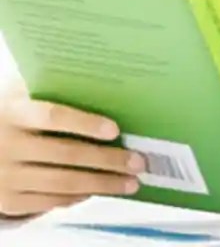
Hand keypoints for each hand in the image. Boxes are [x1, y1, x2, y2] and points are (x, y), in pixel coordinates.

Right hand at [0, 93, 143, 216]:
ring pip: (62, 183)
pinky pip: (48, 201)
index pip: (52, 117)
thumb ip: (51, 91)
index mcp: (13, 113)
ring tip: (130, 183)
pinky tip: (97, 191)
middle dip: (107, 160)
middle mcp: (7, 146)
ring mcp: (5, 176)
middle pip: (66, 154)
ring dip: (101, 184)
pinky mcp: (7, 200)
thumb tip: (104, 87)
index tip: (115, 130)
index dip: (85, 123)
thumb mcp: (19, 98)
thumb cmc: (8, 117)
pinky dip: (76, 197)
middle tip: (138, 162)